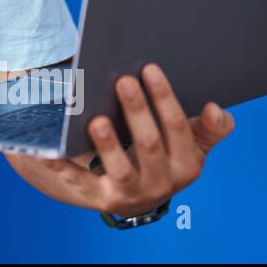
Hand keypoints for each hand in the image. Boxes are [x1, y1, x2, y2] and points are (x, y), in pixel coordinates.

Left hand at [12, 62, 234, 217]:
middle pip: (148, 143)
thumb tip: (218, 110)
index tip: (149, 67)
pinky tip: (47, 151)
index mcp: (187, 165)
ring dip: (108, 144)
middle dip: (137, 111)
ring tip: (96, 119)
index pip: (177, 127)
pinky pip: (80, 182)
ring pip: (120, 169)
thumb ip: (209, 128)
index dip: (164, 97)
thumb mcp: (191, 143)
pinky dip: (63, 167)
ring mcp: (130, 193)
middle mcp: (162, 183)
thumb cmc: (164, 153)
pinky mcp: (99, 198)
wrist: (137, 193)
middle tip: (122, 80)